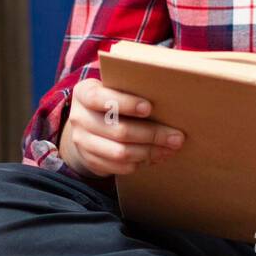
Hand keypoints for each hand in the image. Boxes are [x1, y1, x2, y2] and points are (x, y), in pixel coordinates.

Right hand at [59, 77, 185, 177]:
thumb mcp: (111, 88)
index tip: (149, 108)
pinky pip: (118, 167)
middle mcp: (79, 118)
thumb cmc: (109, 100)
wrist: (86, 125)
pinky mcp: (89, 160)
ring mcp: (82, 142)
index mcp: (83, 93)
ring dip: (149, 152)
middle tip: (177, 137)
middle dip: (152, 134)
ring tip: (170, 149)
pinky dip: (140, 163)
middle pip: (118, 130)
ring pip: (120, 152)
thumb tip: (167, 95)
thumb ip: (129, 88)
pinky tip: (155, 156)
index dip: (126, 103)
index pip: (101, 98)